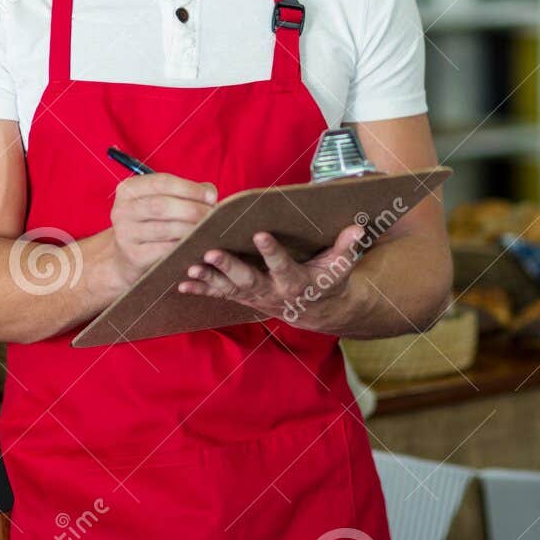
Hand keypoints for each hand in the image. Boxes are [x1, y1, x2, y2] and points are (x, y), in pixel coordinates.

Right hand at [106, 173, 216, 291]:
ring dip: (191, 229)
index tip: (211, 197)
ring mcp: (125, 234)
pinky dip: (183, 246)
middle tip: (213, 216)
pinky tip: (196, 245)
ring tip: (208, 230)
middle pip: (162, 205)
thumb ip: (186, 193)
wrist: (127, 258)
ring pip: (165, 228)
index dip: (189, 188)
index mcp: (128, 189)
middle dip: (193, 209)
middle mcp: (122, 210)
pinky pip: (164, 250)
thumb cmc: (152, 223)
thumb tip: (211, 195)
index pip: (161, 182)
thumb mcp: (161, 202)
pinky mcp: (133, 256)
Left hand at [176, 224, 369, 331]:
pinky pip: (220, 295)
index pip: (284, 266)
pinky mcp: (244, 298)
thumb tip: (356, 228)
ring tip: (191, 267)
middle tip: (211, 253)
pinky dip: (201, 290)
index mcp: (296, 283)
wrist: (317, 312)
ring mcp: (255, 297)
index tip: (260, 234)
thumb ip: (346, 248)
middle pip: (249, 280)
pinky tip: (182, 283)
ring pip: (229, 288)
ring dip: (209, 279)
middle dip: (229, 267)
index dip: (272, 252)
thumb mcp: (340, 267)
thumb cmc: (328, 282)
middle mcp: (272, 293)